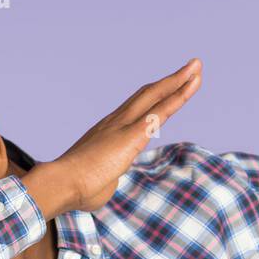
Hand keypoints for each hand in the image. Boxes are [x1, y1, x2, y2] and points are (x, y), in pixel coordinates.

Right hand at [24, 58, 202, 216]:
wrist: (62, 184)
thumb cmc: (76, 190)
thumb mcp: (98, 183)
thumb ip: (106, 179)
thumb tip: (105, 185)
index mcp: (108, 133)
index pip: (136, 111)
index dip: (154, 99)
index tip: (168, 90)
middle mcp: (116, 122)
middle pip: (148, 95)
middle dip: (170, 81)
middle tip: (191, 68)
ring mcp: (124, 125)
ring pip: (156, 96)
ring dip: (179, 81)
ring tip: (197, 67)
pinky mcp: (133, 134)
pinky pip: (161, 110)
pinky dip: (178, 96)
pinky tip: (192, 84)